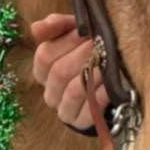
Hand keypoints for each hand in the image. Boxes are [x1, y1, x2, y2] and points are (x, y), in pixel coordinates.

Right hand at [31, 12, 107, 129]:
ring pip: (73, 90)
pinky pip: (89, 108)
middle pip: (59, 72)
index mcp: (43, 71)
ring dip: (93, 73)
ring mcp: (64, 109)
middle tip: (102, 43)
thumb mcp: (74, 35)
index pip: (44, 55)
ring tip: (108, 61)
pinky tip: (111, 84)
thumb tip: (36, 27)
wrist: (113, 85)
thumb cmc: (89, 55)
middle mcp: (50, 92)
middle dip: (83, 55)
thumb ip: (57, 26)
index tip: (86, 32)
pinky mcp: (81, 123)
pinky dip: (101, 94)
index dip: (66, 41)